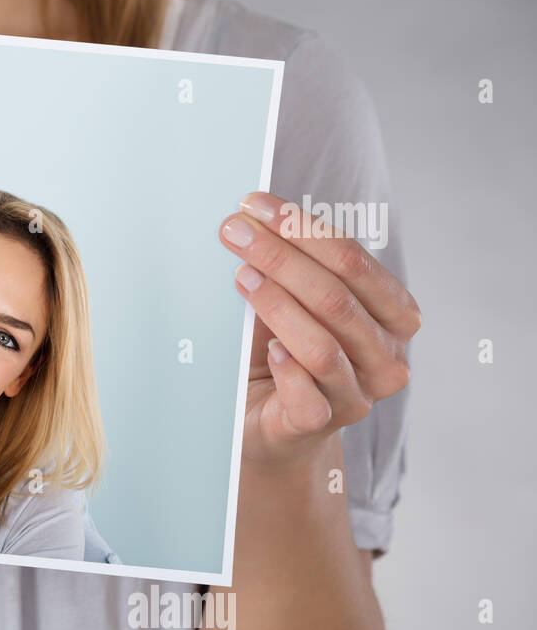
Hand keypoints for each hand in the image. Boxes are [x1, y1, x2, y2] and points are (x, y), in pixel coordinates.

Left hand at [218, 192, 420, 470]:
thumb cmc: (285, 354)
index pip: (353, 261)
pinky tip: (270, 350)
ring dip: (278, 304)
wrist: (271, 423)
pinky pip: (309, 397)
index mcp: (394, 315)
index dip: (302, 228)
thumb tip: (250, 218)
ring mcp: (358, 394)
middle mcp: (386, 356)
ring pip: (323, 344)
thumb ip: (293, 269)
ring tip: (241, 276)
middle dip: (281, 256)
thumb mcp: (295, 304)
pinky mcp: (321, 425)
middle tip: (234, 231)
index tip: (254, 204)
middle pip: (337, 296)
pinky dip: (289, 370)